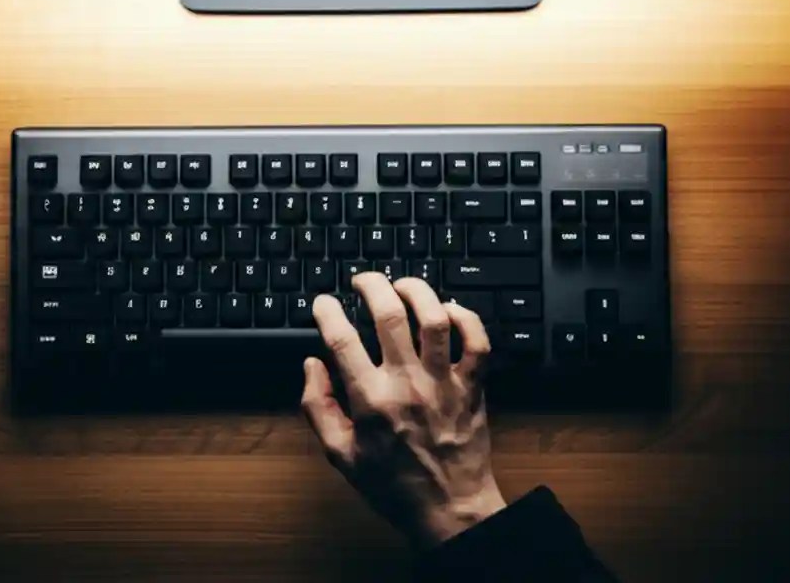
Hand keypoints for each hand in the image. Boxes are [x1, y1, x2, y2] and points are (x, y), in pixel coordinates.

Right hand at [301, 272, 505, 547]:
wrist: (449, 510)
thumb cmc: (392, 485)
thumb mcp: (340, 454)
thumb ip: (317, 406)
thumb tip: (312, 364)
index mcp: (370, 401)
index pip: (342, 340)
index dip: (327, 312)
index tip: (323, 302)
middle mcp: (407, 385)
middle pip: (389, 315)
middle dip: (371, 285)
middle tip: (362, 280)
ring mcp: (443, 383)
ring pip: (434, 318)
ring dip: (417, 291)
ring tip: (403, 285)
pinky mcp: (473, 387)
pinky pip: (477, 341)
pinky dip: (466, 317)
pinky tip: (449, 310)